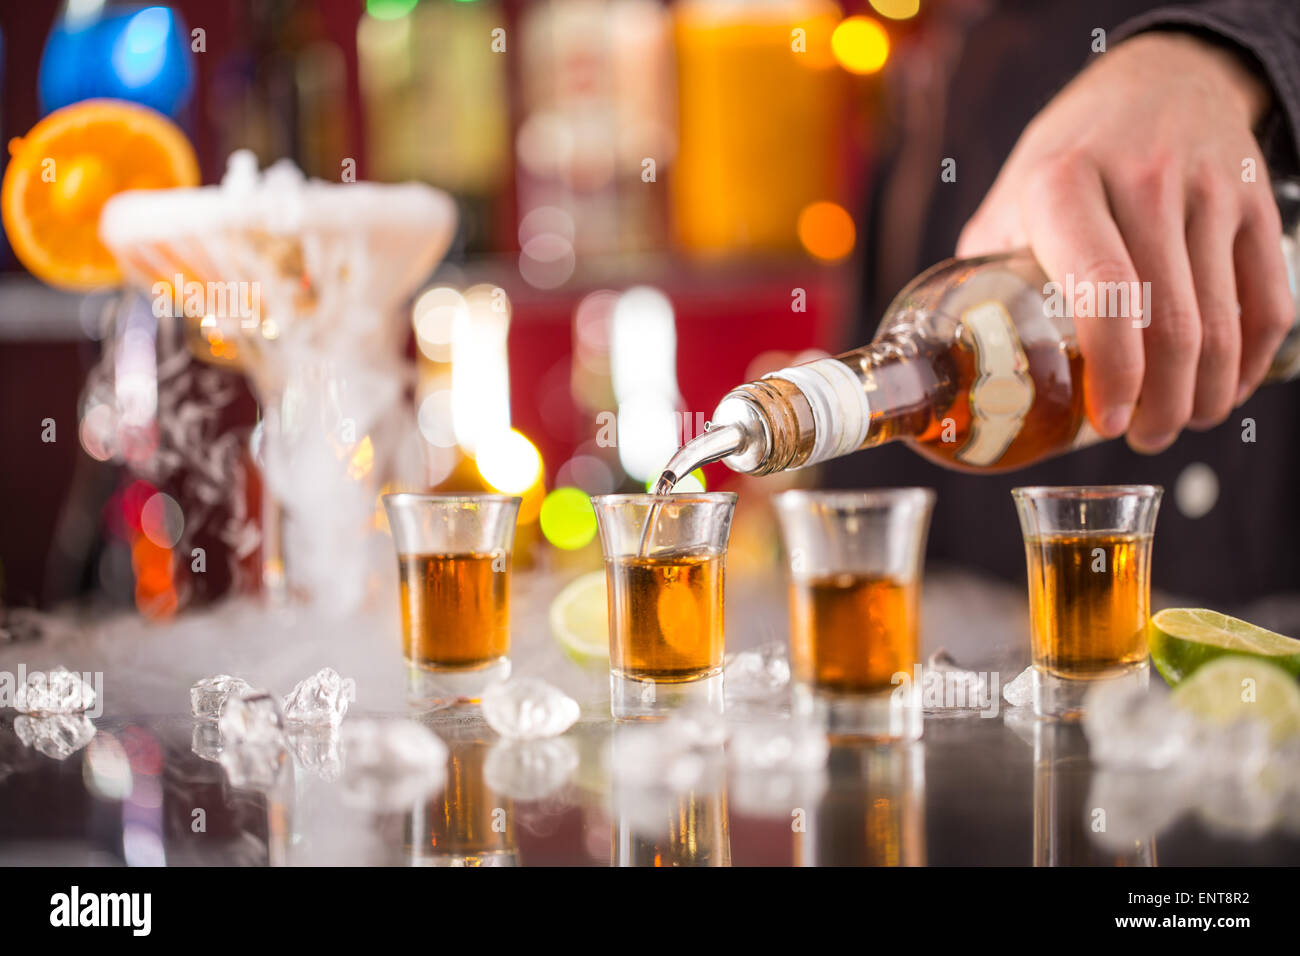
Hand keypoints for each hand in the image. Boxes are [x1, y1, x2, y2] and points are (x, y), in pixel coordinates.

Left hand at [957, 32, 1294, 451]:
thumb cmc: (1067, 156)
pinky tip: (1224, 387)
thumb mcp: (1009, 199)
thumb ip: (984, 273)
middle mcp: (1143, 183)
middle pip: (1172, 324)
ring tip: (1177, 422)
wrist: (1155, 80)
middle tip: (1140, 437)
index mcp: (1063, 187)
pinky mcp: (1256, 202)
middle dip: (1161, 403)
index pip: (1104, 292)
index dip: (1114, 370)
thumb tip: (954, 364)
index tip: (1106, 421)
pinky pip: (1269, 299)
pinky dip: (1249, 359)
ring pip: (1223, 322)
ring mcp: (1209, 190)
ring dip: (1205, 394)